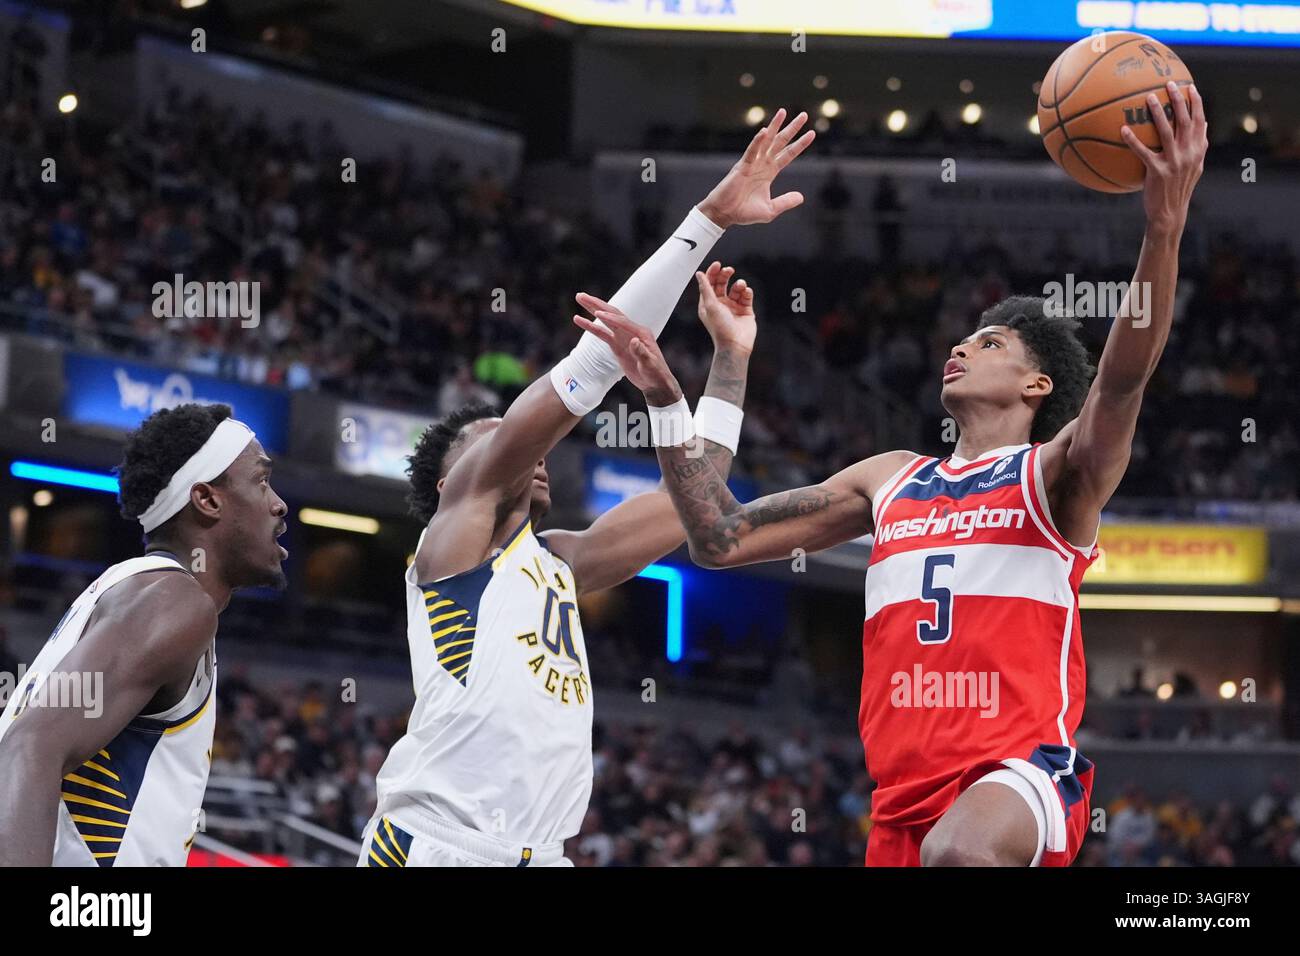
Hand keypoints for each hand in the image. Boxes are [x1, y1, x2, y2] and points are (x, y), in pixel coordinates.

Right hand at [573, 292, 680, 400]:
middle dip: (597, 304)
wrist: (655, 383)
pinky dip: (591, 327)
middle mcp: (631, 331)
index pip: (623, 322)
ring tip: (579, 298)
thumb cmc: (656, 373)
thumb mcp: (650, 364)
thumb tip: (633, 341)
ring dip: (592, 309)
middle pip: (612, 314)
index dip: (610, 318)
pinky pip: (602, 334)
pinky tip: (579, 320)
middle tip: (581, 295)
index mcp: (641, 333)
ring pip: (605, 321)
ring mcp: (623, 337)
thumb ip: (641, 353)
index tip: (597, 314)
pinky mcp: (617, 345)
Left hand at [695, 261, 755, 354]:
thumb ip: (705, 288)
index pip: (709, 283)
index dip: (712, 273)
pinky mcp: (746, 310)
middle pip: (722, 283)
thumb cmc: (720, 327)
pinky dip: (747, 291)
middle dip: (725, 275)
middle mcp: (720, 304)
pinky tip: (746, 292)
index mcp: (708, 303)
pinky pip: (746, 295)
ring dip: (739, 284)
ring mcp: (733, 307)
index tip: (718, 264)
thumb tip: (699, 273)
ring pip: (736, 288)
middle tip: (729, 270)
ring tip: (741, 286)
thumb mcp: (710, 305)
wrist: (736, 344)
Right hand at [698, 108, 815, 228]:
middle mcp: (762, 164)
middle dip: (792, 129)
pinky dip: (757, 142)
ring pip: (766, 141)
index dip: (800, 144)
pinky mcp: (741, 167)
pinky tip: (764, 132)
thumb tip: (801, 197)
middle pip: (780, 142)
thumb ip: (785, 202)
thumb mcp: (770, 210)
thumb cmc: (744, 212)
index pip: (788, 155)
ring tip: (783, 112)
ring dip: (774, 126)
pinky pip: (751, 152)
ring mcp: (752, 163)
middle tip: (803, 115)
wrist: (725, 214)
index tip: (812, 133)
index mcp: (769, 172)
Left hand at [1121, 81, 1206, 234]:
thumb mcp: (1195, 166)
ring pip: (1166, 131)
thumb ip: (1199, 145)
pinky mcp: (1158, 171)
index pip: (1200, 121)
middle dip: (1178, 100)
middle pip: (1185, 120)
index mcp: (1198, 149)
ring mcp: (1175, 162)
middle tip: (1169, 83)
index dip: (1196, 103)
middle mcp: (1189, 153)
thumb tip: (1203, 124)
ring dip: (1158, 113)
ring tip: (1148, 98)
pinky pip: (1143, 152)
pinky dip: (1133, 140)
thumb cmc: (1178, 187)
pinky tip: (1122, 129)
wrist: (1170, 212)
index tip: (1190, 86)